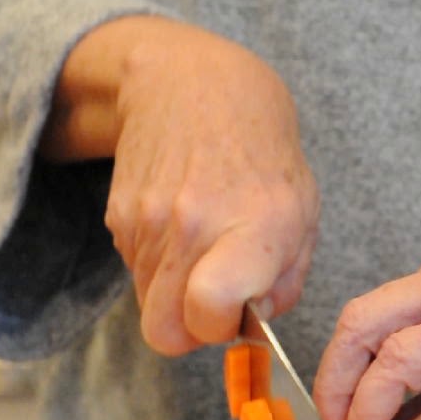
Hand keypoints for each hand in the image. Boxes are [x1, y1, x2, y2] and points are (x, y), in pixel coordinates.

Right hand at [43, 16, 318, 354]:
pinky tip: (180, 221)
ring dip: (175, 291)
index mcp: (253, 227)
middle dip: (189, 328)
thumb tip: (248, 326)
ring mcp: (148, 221)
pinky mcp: (118, 217)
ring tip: (203, 242)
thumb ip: (284, 283)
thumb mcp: (302, 213)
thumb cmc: (262, 155)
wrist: (194, 85)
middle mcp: (194, 225)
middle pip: (164, 333)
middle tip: (216, 296)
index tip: (235, 310)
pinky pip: (136, 271)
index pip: (208, 311)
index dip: (218, 329)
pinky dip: (158, 262)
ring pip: (149, 304)